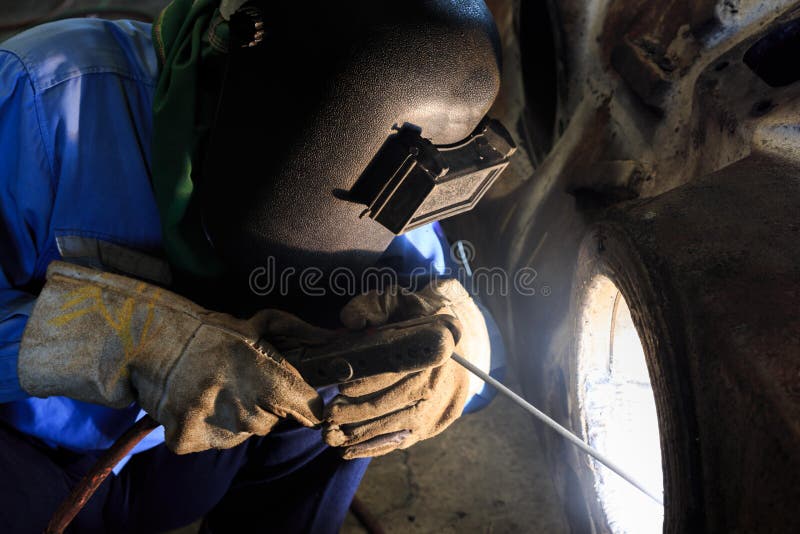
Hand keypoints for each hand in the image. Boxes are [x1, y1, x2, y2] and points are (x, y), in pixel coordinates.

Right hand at [19, 262, 331, 453]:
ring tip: (218, 390)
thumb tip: (334, 339)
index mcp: (268, 378)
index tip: (295, 396)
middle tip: (241, 382)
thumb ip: (299, 332)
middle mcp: (246, 409)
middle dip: (264, 405)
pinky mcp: (187, 441)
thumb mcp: (260, 323)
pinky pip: (211, 441)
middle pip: (273, 422)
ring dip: (236, 418)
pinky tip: (197, 403)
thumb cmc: (213, 332)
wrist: (154, 341)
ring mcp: (216, 429)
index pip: (310, 410)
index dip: (304, 403)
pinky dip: (206, 427)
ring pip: (243, 434)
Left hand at [323, 279, 489, 457]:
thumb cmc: (416, 319)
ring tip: (331, 432)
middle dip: (357, 412)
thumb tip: (352, 321)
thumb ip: (375, 306)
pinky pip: (401, 441)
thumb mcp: (400, 302)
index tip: (342, 386)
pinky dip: (374, 448)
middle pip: (394, 403)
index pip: (397, 370)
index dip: (369, 381)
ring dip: (361, 433)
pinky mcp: (431, 426)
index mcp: (435, 350)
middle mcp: (440, 383)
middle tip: (328, 413)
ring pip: (395, 427)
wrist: (450, 344)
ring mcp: (437, 409)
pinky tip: (349, 449)